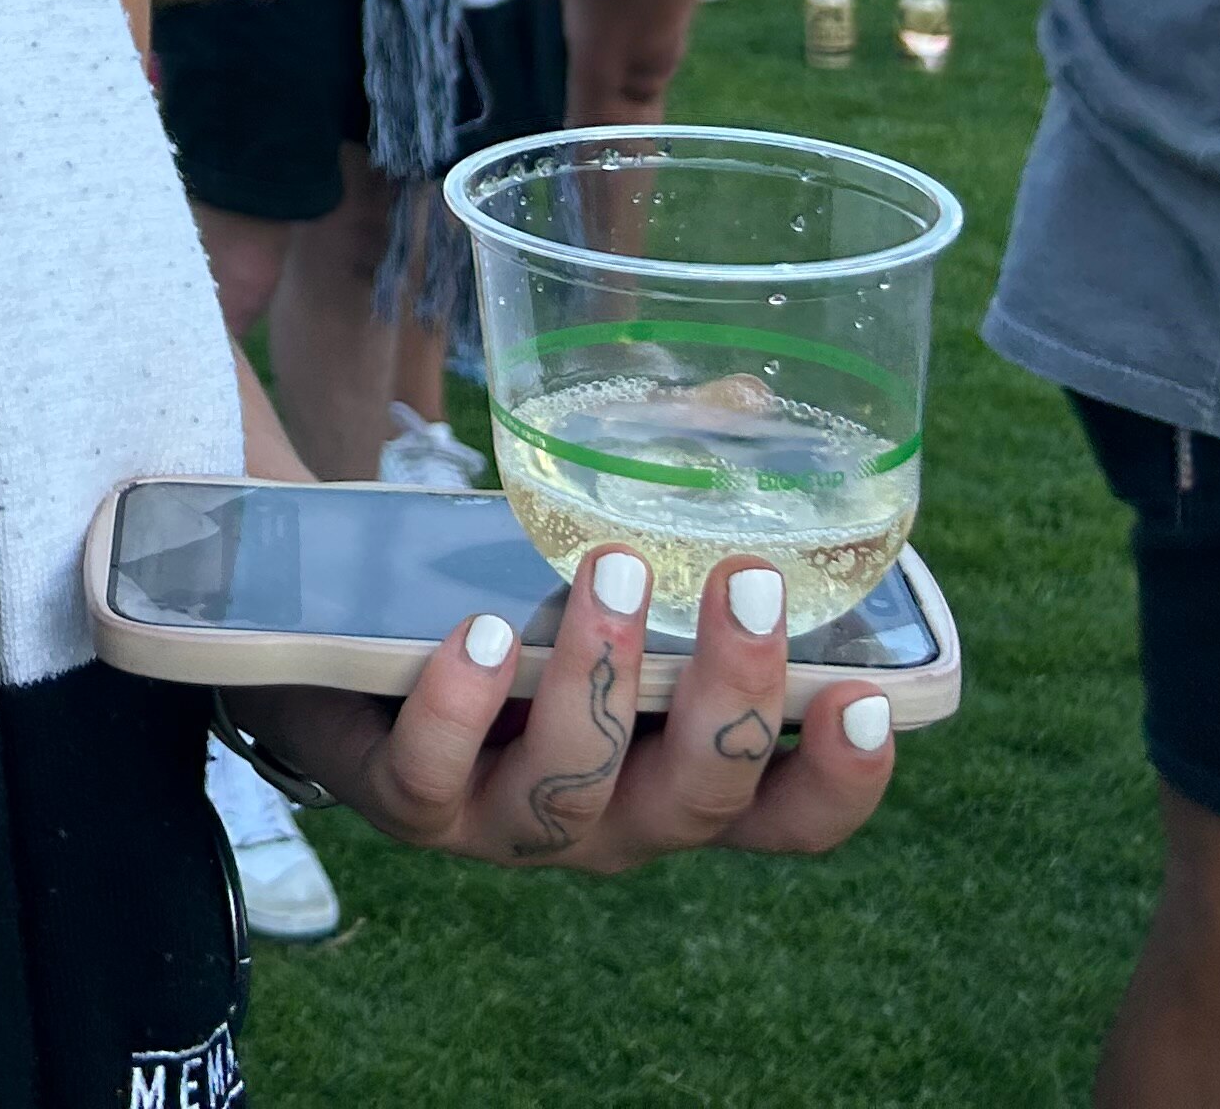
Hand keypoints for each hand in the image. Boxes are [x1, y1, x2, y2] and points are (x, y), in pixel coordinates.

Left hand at [226, 544, 895, 874]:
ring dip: (600, 679)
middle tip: (744, 582)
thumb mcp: (604, 577)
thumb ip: (674, 514)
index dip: (838, 781)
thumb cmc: (516, 608)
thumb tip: (742, 396)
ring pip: (570, 792)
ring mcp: (502, 822)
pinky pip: (430, 777)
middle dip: (730, 698)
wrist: (353, 645)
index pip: (785, 818)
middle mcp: (607, 820)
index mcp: (674, 775)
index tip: (866, 698)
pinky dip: (463, 706)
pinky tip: (485, 633)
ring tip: (610, 570)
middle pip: (695, 803)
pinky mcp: (404, 799)